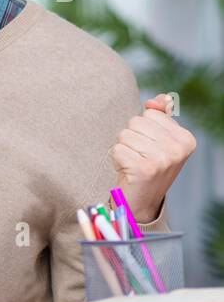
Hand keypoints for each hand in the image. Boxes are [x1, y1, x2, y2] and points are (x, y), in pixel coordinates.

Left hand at [111, 93, 196, 223]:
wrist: (141, 201)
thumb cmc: (147, 167)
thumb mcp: (158, 141)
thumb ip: (159, 117)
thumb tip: (159, 99)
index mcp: (185, 139)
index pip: (150, 114)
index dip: (142, 130)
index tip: (149, 148)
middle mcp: (177, 149)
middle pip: (135, 122)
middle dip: (131, 138)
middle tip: (138, 157)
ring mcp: (162, 159)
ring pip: (124, 135)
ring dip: (123, 149)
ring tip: (132, 164)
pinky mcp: (143, 168)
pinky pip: (117, 149)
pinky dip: (117, 159)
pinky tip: (127, 171)